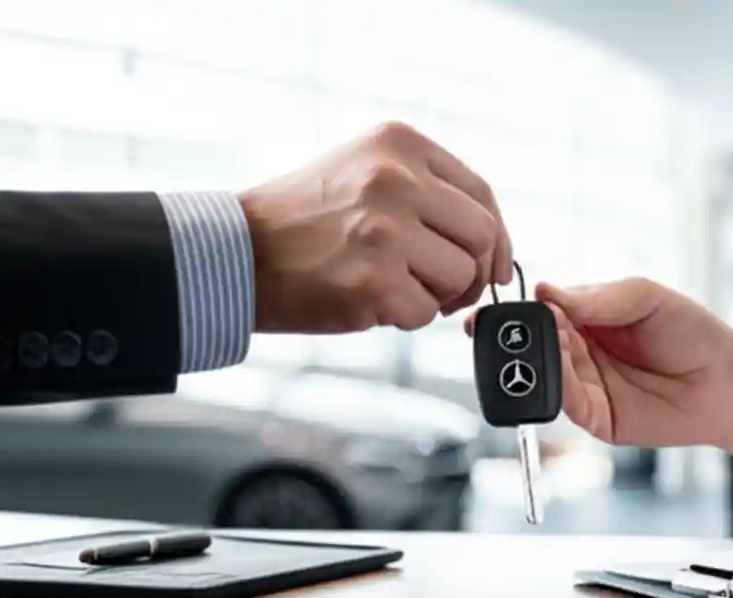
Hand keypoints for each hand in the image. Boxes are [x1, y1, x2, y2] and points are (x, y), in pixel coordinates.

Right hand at [240, 121, 511, 333]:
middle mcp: (396, 179)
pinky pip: (424, 313)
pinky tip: (369, 302)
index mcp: (399, 144)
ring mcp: (385, 230)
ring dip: (436, 296)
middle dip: (472, 272)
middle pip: (481, 236)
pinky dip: (404, 318)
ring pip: (459, 277)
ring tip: (395, 289)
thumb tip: (492, 241)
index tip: (493, 263)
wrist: (235, 253)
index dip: (496, 237)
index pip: (481, 193)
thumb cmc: (301, 221)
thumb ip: (425, 188)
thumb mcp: (363, 169)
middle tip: (445, 289)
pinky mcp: (374, 280)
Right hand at [467, 277, 732, 473]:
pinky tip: (561, 368)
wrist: (729, 383)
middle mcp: (580, 351)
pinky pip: (566, 403)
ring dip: (535, 360)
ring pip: (544, 374)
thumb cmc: (694, 334)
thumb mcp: (647, 297)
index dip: (521, 309)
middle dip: (517, 337)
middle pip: (533, 344)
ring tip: (542, 343)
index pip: (541, 311)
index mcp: (586, 317)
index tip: (504, 305)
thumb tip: (547, 294)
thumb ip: (598, 297)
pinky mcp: (596, 417)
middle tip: (511, 327)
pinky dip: (557, 387)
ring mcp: (585, 385)